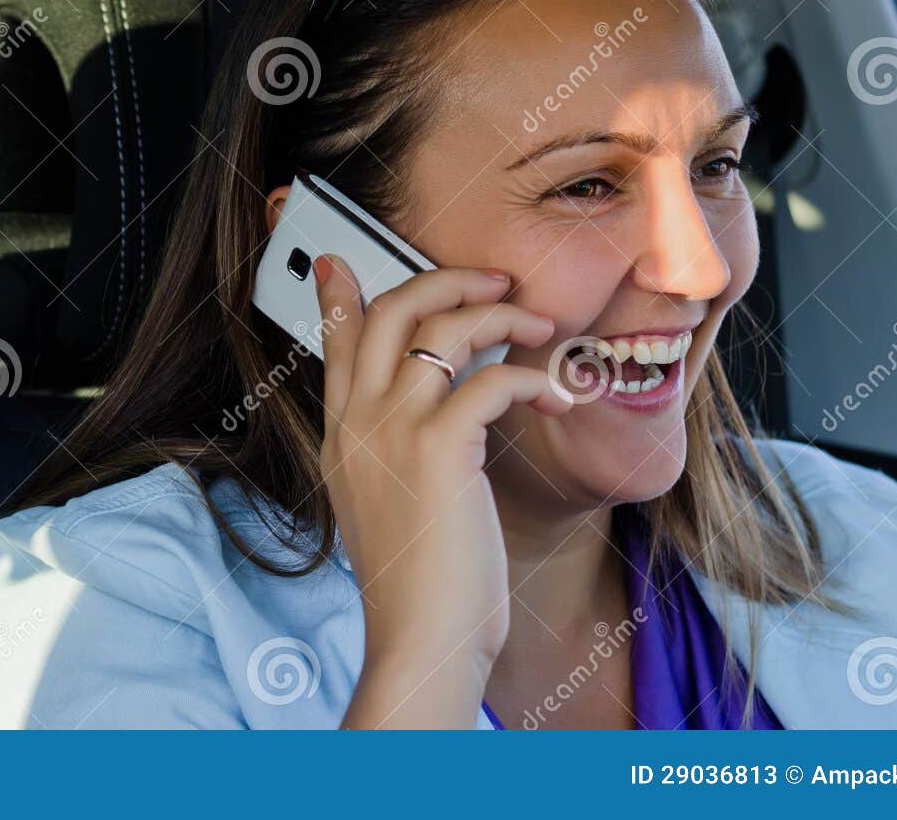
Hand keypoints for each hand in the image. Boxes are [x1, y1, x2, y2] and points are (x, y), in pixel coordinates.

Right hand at [312, 256, 571, 727]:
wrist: (423, 636)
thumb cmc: (419, 582)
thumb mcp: (384, 504)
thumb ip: (390, 450)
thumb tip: (421, 418)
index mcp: (342, 434)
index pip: (336, 341)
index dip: (339, 294)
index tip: (336, 260)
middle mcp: (359, 421)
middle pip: (388, 310)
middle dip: (443, 279)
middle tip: (492, 282)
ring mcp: (393, 430)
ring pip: (440, 328)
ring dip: (499, 315)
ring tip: (539, 327)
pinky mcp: (440, 447)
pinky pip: (490, 381)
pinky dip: (533, 378)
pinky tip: (560, 393)